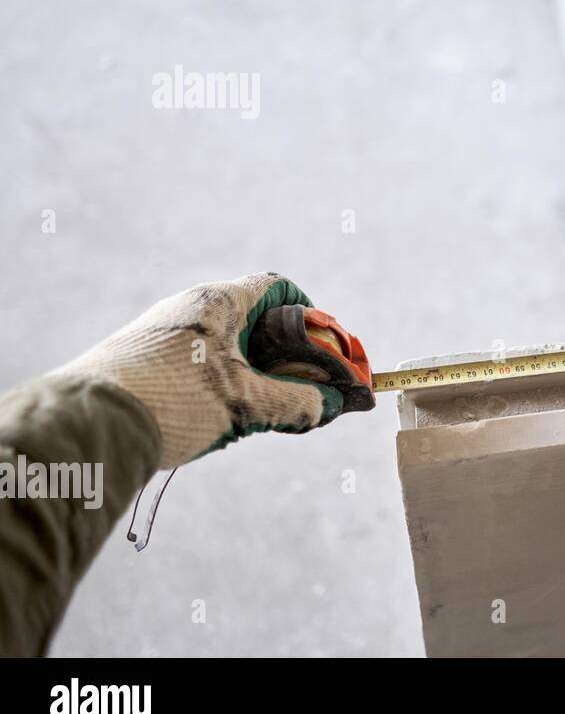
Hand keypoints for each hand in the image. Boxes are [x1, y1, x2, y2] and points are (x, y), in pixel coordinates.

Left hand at [54, 273, 343, 466]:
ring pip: (227, 344)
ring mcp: (164, 332)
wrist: (85, 425)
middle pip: (254, 318)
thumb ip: (295, 403)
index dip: (309, 316)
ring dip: (254, 372)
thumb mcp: (245, 406)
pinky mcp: (144, 358)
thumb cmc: (172, 402)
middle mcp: (190, 308)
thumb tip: (329, 405)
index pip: (278, 288)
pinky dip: (223, 381)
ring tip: (261, 410)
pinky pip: (200, 361)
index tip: (322, 350)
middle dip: (285, 354)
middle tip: (301, 388)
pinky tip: (220, 415)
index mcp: (218, 302)